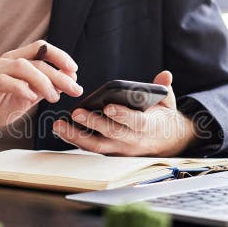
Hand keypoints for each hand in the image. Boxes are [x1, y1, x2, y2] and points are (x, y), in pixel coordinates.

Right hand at [0, 40, 81, 162]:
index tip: (75, 71)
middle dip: (59, 74)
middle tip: (74, 89)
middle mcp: (5, 61)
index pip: (41, 48)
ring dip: (43, 82)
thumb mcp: (27, 97)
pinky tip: (32, 99)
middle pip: (37, 59)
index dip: (60, 56)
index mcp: (16, 60)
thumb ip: (43, 88)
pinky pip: (5, 81)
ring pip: (23, 66)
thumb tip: (66, 83)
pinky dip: (22, 88)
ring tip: (54, 97)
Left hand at [52, 70, 196, 156]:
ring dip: (76, 136)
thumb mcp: (168, 103)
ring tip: (59, 125)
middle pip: (111, 134)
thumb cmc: (162, 118)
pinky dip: (75, 139)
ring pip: (96, 145)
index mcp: (148, 126)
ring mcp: (120, 148)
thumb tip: (165, 75)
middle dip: (93, 124)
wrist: (165, 143)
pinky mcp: (110, 151)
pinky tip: (61, 130)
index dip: (123, 115)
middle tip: (76, 113)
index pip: (136, 122)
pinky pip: (90, 147)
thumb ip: (165, 89)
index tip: (109, 107)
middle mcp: (132, 140)